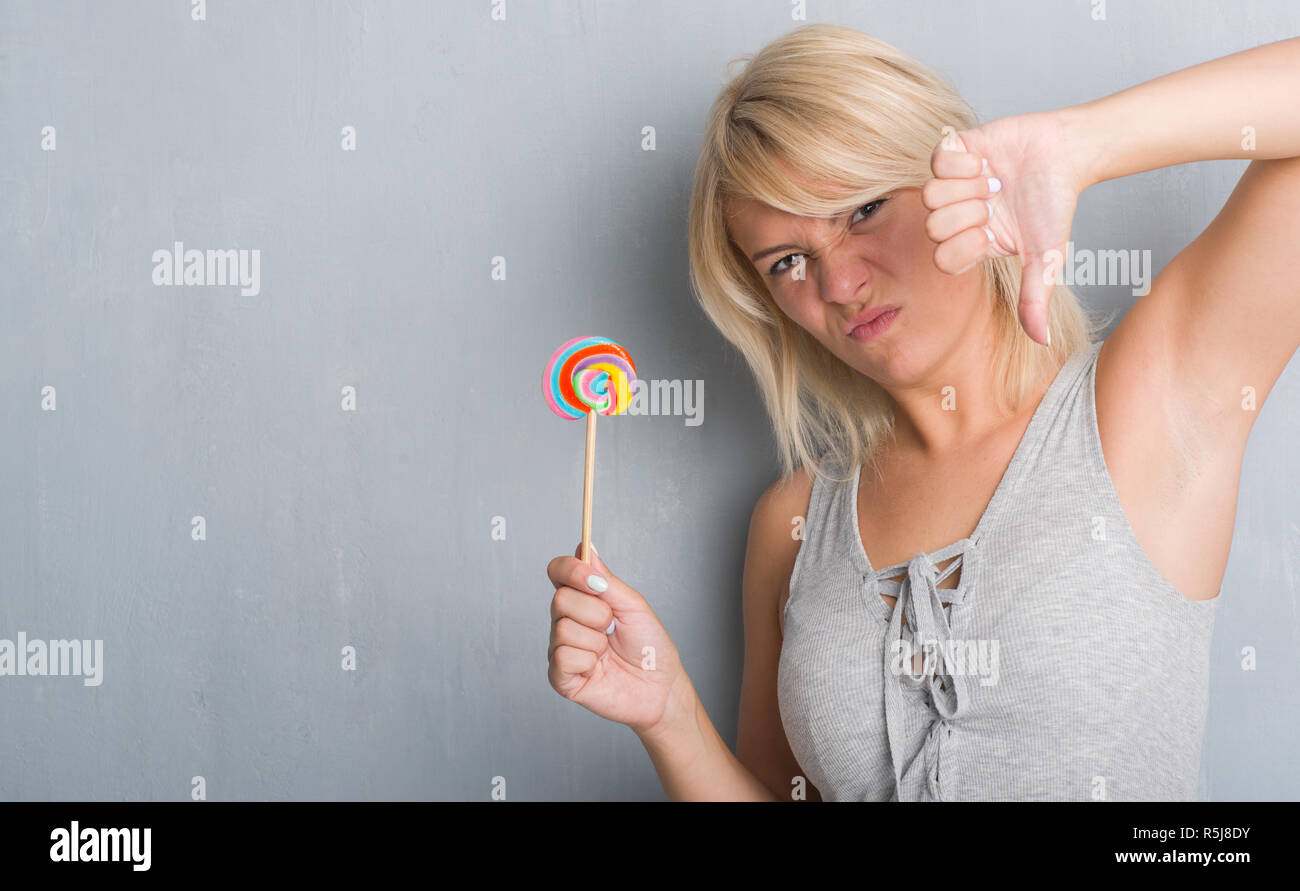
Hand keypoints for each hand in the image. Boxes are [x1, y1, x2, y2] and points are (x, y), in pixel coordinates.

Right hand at [546, 544, 692, 735]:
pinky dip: (587, 661)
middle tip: (612, 627)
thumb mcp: (633, 606)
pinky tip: (597, 668)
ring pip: (562, 629)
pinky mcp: (560, 676)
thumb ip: (606, 580)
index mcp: (583, 599)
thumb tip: (585, 547)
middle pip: (560, 599)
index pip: (558, 571)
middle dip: (596, 613)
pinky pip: (562, 657)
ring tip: (608, 651)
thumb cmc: (650, 647)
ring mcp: (561, 648)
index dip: (571, 570)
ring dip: (595, 640)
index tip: (594, 581)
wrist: (661, 688)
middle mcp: (566, 621)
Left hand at [922, 111, 1086, 345]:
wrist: (1066, 155)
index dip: (964, 246)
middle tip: (993, 204)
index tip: (991, 232)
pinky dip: (963, 161)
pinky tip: (984, 161)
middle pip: (932, 227)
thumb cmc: (1055, 207)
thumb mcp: (1046, 258)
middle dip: (967, 215)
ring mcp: (951, 183)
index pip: (942, 259)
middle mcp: (955, 216)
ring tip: (991, 182)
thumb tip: (1040, 341)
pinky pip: (937, 160)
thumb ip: (1035, 299)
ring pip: (930, 194)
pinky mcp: (953, 151)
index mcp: (969, 243)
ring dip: (967, 187)